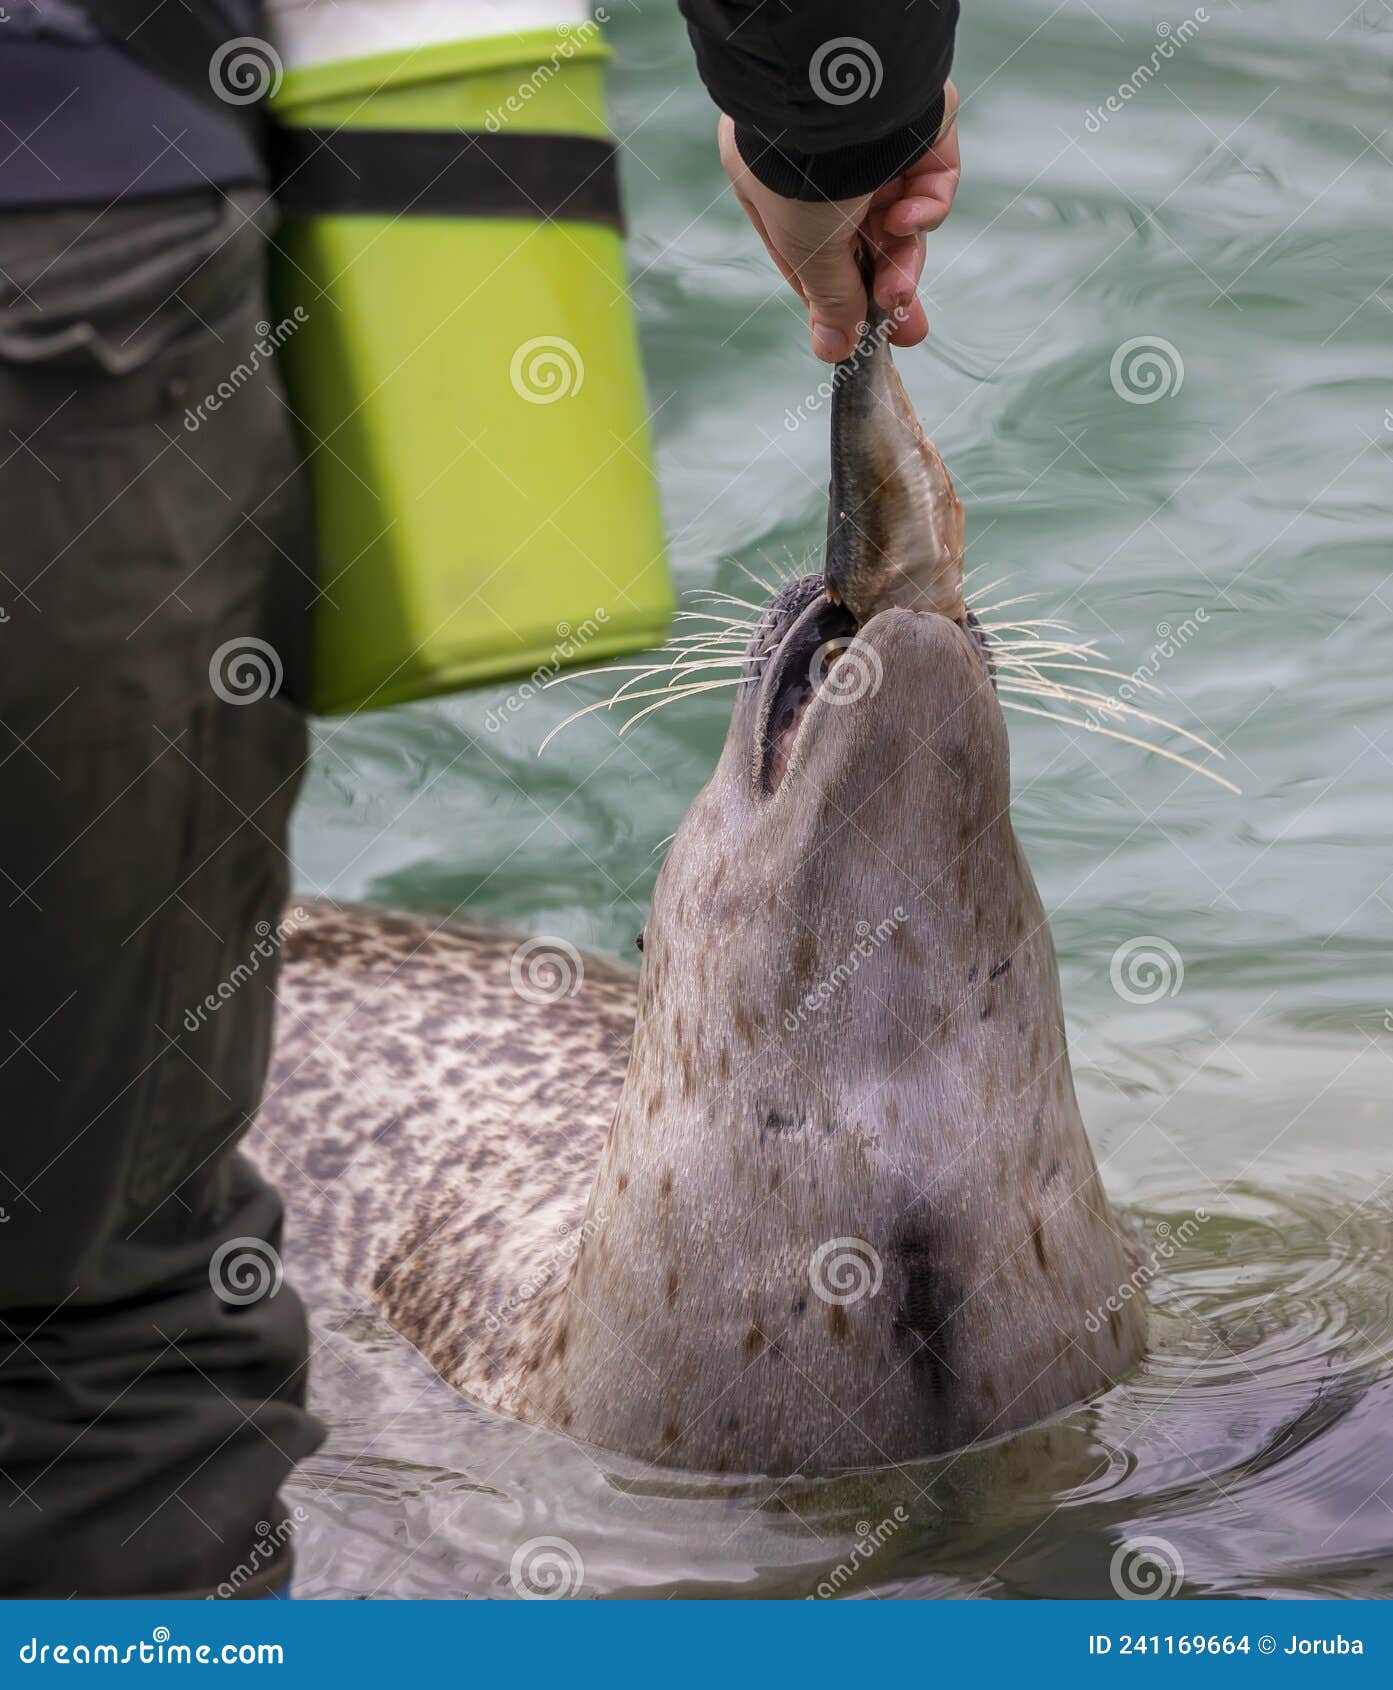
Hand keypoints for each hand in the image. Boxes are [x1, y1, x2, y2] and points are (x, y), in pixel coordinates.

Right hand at [718, 81, 960, 362]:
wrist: (842, 96)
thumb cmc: (802, 172)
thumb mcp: (808, 250)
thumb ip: (829, 299)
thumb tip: (833, 350)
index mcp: (779, 184)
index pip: (812, 254)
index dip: (837, 296)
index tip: (855, 336)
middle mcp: (826, 163)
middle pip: (864, 241)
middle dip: (885, 289)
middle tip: (906, 332)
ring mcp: (877, 144)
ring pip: (900, 219)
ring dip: (904, 260)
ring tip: (902, 292)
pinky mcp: (921, 129)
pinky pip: (931, 182)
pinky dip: (925, 209)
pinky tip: (909, 219)